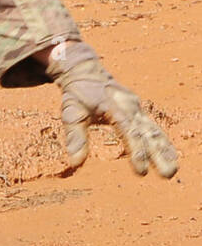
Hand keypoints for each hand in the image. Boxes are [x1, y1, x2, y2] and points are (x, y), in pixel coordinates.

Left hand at [45, 40, 177, 176]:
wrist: (86, 71)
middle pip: (148, 134)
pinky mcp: (139, 111)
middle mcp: (131, 107)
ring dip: (165, 150)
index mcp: (115, 107)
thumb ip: (75, 137)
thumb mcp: (71, 112)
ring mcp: (137, 109)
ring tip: (173, 169)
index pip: (129, 132)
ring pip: (155, 131)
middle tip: (168, 173)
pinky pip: (154, 128)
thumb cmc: (78, 94)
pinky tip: (170, 156)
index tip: (141, 171)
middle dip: (159, 154)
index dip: (137, 152)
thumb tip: (75, 163)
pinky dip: (163, 142)